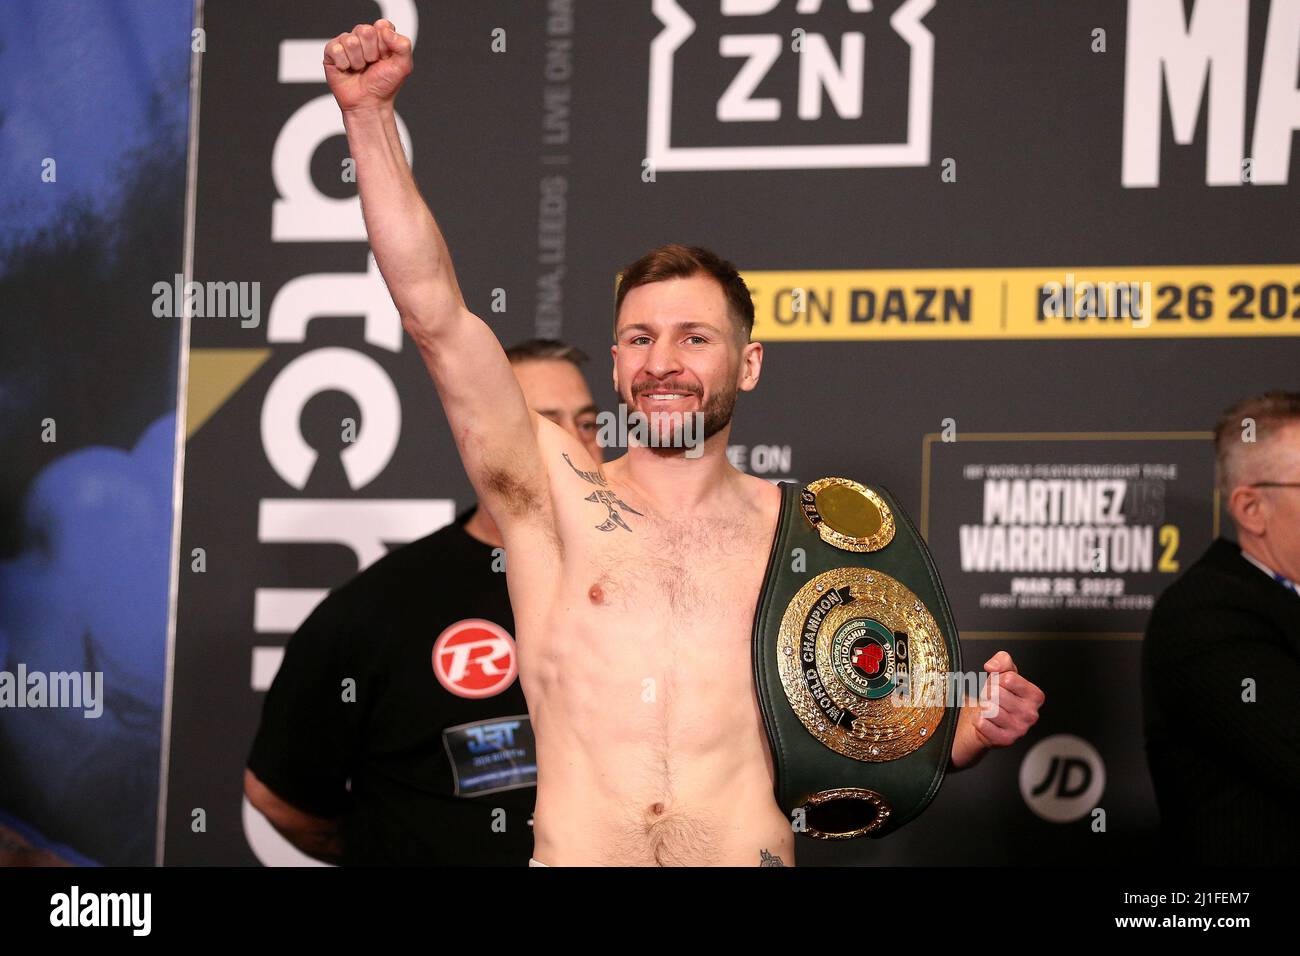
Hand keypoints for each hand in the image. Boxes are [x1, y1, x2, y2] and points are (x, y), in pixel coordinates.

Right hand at [323, 19, 412, 112]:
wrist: (369, 104)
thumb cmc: (385, 85)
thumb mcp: (403, 66)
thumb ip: (403, 45)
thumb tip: (384, 29)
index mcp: (380, 37)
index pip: (381, 25)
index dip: (384, 44)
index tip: (385, 57)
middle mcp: (362, 37)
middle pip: (364, 30)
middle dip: (371, 52)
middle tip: (371, 64)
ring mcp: (346, 43)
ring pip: (350, 41)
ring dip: (358, 61)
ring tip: (360, 69)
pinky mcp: (331, 52)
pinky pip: (336, 49)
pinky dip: (344, 64)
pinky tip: (347, 70)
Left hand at [951, 651, 1044, 767]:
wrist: (988, 720)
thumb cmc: (998, 697)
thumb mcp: (1002, 674)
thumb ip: (1002, 661)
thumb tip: (993, 665)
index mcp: (1035, 696)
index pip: (1008, 679)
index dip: (997, 680)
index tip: (1000, 686)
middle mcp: (1031, 714)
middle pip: (996, 693)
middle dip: (988, 693)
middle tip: (992, 700)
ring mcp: (1019, 729)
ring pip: (989, 708)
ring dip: (983, 707)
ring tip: (990, 710)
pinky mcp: (1005, 740)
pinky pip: (982, 723)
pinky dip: (979, 720)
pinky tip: (987, 722)